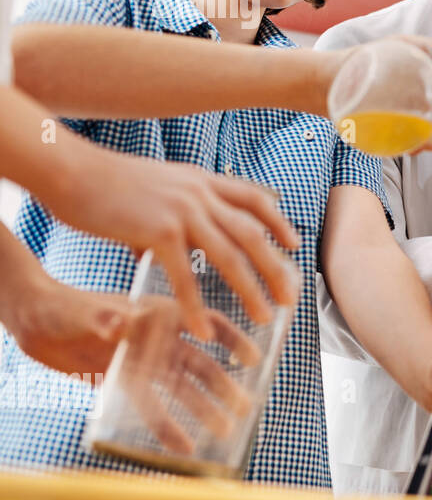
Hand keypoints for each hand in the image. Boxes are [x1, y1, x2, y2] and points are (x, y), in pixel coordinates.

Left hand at [9, 274, 258, 455]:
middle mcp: (159, 338)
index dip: (232, 340)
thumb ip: (101, 319)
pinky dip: (167, 425)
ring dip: (202, 409)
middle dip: (223, 386)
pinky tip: (181, 445)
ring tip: (222, 432)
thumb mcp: (82, 312)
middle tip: (243, 409)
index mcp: (158, 314)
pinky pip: (152, 406)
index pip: (205, 322)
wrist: (33, 324)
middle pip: (199, 363)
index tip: (253, 359)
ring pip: (181, 388)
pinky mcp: (126, 382)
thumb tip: (119, 324)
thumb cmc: (60, 307)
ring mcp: (144, 362)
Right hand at [51, 151, 299, 342]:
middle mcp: (200, 194)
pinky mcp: (159, 232)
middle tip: (291, 297)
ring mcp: (183, 212)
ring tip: (264, 317)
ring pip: (230, 257)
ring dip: (250, 290)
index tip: (294, 244)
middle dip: (275, 267)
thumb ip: (176, 209)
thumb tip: (178, 240)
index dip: (278, 221)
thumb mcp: (156, 186)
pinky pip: (185, 276)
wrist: (69, 169)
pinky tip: (203, 330)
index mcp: (201, 181)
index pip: (254, 198)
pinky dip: (196, 306)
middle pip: (252, 234)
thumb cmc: (104, 183)